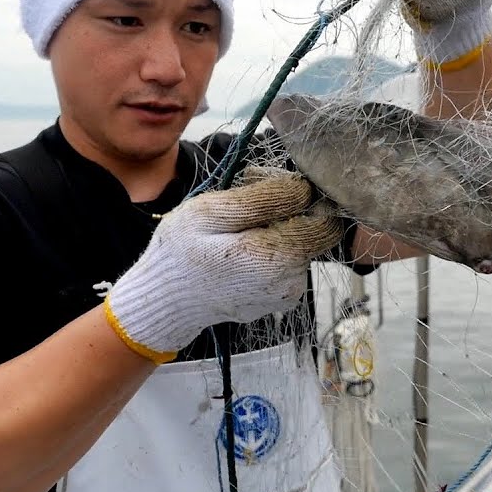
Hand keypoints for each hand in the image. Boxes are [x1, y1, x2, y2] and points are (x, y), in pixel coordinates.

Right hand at [103, 167, 342, 362]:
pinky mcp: (278, 300)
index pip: (327, 221)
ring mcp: (286, 294)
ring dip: (275, 233)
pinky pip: (285, 265)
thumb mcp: (211, 212)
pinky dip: (268, 253)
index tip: (272, 191)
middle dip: (288, 214)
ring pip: (298, 248)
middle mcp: (292, 281)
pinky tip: (238, 253)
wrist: (163, 302)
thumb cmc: (180, 254)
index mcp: (280, 258)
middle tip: (245, 208)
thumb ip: (263, 198)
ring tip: (234, 232)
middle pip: (313, 233)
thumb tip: (304, 190)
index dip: (305, 198)